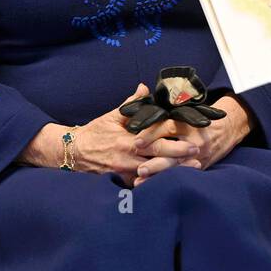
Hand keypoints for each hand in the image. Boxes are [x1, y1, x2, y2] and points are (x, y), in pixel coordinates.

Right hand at [61, 83, 195, 185]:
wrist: (73, 153)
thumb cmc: (95, 132)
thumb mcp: (112, 116)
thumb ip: (131, 104)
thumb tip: (144, 87)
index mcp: (128, 137)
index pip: (155, 131)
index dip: (173, 129)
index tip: (189, 126)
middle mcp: (128, 154)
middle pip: (159, 153)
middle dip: (179, 152)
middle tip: (197, 149)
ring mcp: (126, 170)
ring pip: (155, 170)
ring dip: (174, 169)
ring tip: (194, 167)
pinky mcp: (123, 181)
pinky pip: (144, 183)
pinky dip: (159, 181)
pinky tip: (174, 180)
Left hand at [131, 95, 252, 185]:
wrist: (229, 128)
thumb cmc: (202, 119)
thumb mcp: (188, 112)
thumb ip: (168, 113)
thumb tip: (143, 115)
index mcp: (190, 123)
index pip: (168, 127)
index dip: (151, 134)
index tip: (136, 141)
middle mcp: (195, 140)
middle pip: (172, 151)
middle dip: (154, 161)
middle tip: (139, 169)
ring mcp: (199, 155)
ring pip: (176, 165)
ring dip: (158, 173)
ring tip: (141, 179)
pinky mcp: (200, 165)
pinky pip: (182, 173)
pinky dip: (167, 178)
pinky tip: (154, 184)